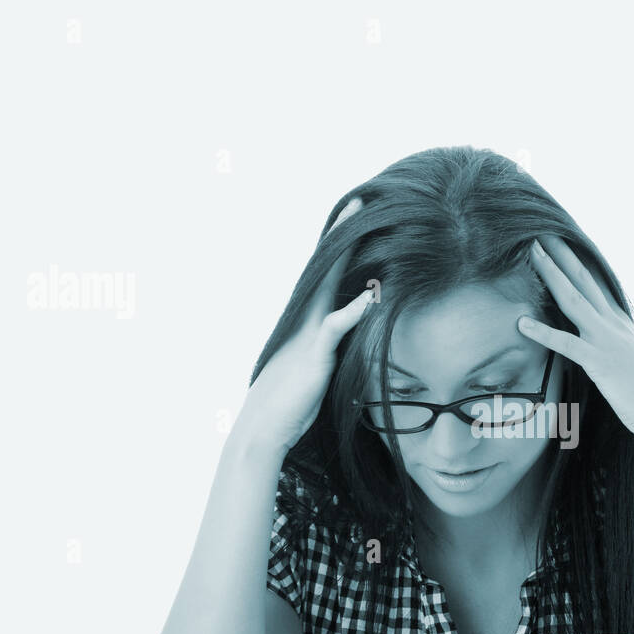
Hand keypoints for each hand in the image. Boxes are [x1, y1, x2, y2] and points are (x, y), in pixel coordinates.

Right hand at [236, 197, 373, 454]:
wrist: (263, 431)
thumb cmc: (289, 406)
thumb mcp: (316, 371)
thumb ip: (332, 351)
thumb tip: (350, 341)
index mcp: (307, 323)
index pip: (327, 277)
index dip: (342, 249)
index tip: (358, 219)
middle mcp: (305, 321)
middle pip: (326, 268)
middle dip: (343, 234)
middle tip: (359, 201)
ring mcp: (308, 336)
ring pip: (329, 286)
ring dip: (347, 257)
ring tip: (365, 226)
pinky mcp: (313, 357)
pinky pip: (334, 329)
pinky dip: (353, 312)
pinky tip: (371, 298)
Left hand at [518, 235, 633, 450]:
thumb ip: (618, 352)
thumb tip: (605, 352)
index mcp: (620, 325)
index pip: (594, 285)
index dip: (575, 262)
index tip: (558, 242)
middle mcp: (614, 325)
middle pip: (582, 281)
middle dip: (559, 254)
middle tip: (538, 230)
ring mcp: (607, 342)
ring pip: (573, 300)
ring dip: (550, 275)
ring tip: (529, 253)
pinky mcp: (601, 363)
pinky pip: (567, 344)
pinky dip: (543, 332)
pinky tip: (522, 323)